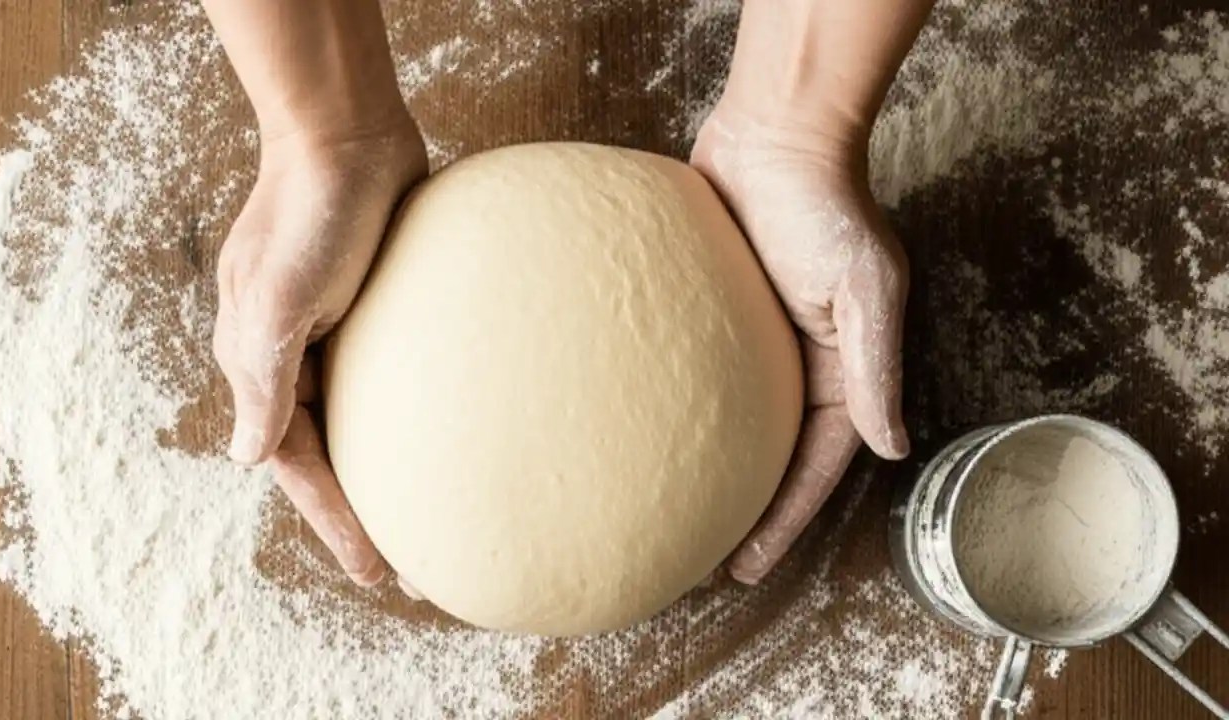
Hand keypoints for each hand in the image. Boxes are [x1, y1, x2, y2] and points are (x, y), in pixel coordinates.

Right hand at [214, 116, 427, 586]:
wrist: (346, 133)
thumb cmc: (310, 213)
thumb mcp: (278, 300)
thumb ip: (262, 382)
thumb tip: (247, 460)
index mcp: (258, 363)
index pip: (297, 466)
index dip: (335, 522)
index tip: (376, 572)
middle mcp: (288, 356)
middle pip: (326, 455)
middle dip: (360, 513)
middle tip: (405, 567)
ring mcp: (331, 334)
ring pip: (357, 424)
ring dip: (386, 472)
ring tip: (427, 517)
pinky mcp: (371, 311)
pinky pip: (386, 383)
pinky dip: (405, 420)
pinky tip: (442, 438)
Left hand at [691, 103, 909, 584]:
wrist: (771, 134)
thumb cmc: (822, 203)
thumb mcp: (864, 288)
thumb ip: (874, 368)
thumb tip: (893, 447)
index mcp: (842, 366)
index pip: (818, 462)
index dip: (786, 517)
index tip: (748, 562)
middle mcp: (800, 362)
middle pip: (776, 455)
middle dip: (751, 512)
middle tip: (711, 564)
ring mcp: (754, 341)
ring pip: (735, 426)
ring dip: (716, 472)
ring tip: (679, 519)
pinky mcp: (712, 316)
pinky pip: (699, 380)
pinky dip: (683, 417)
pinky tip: (651, 442)